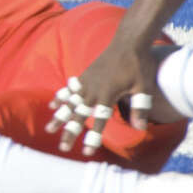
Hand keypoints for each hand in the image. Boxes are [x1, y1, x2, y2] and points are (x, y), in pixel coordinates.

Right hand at [47, 40, 159, 155]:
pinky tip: (52, 104)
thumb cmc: (139, 64)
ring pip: (70, 102)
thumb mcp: (144, 86)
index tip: (86, 152)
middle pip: (79, 115)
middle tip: (62, 147)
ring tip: (49, 129)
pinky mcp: (85, 75)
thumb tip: (140, 128)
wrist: (129, 41)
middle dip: (70, 132)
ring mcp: (87, 81)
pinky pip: (70, 88)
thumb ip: (140, 107)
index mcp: (108, 94)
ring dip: (59, 116)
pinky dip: (61, 96)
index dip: (93, 137)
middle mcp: (94, 89)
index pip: (99, 120)